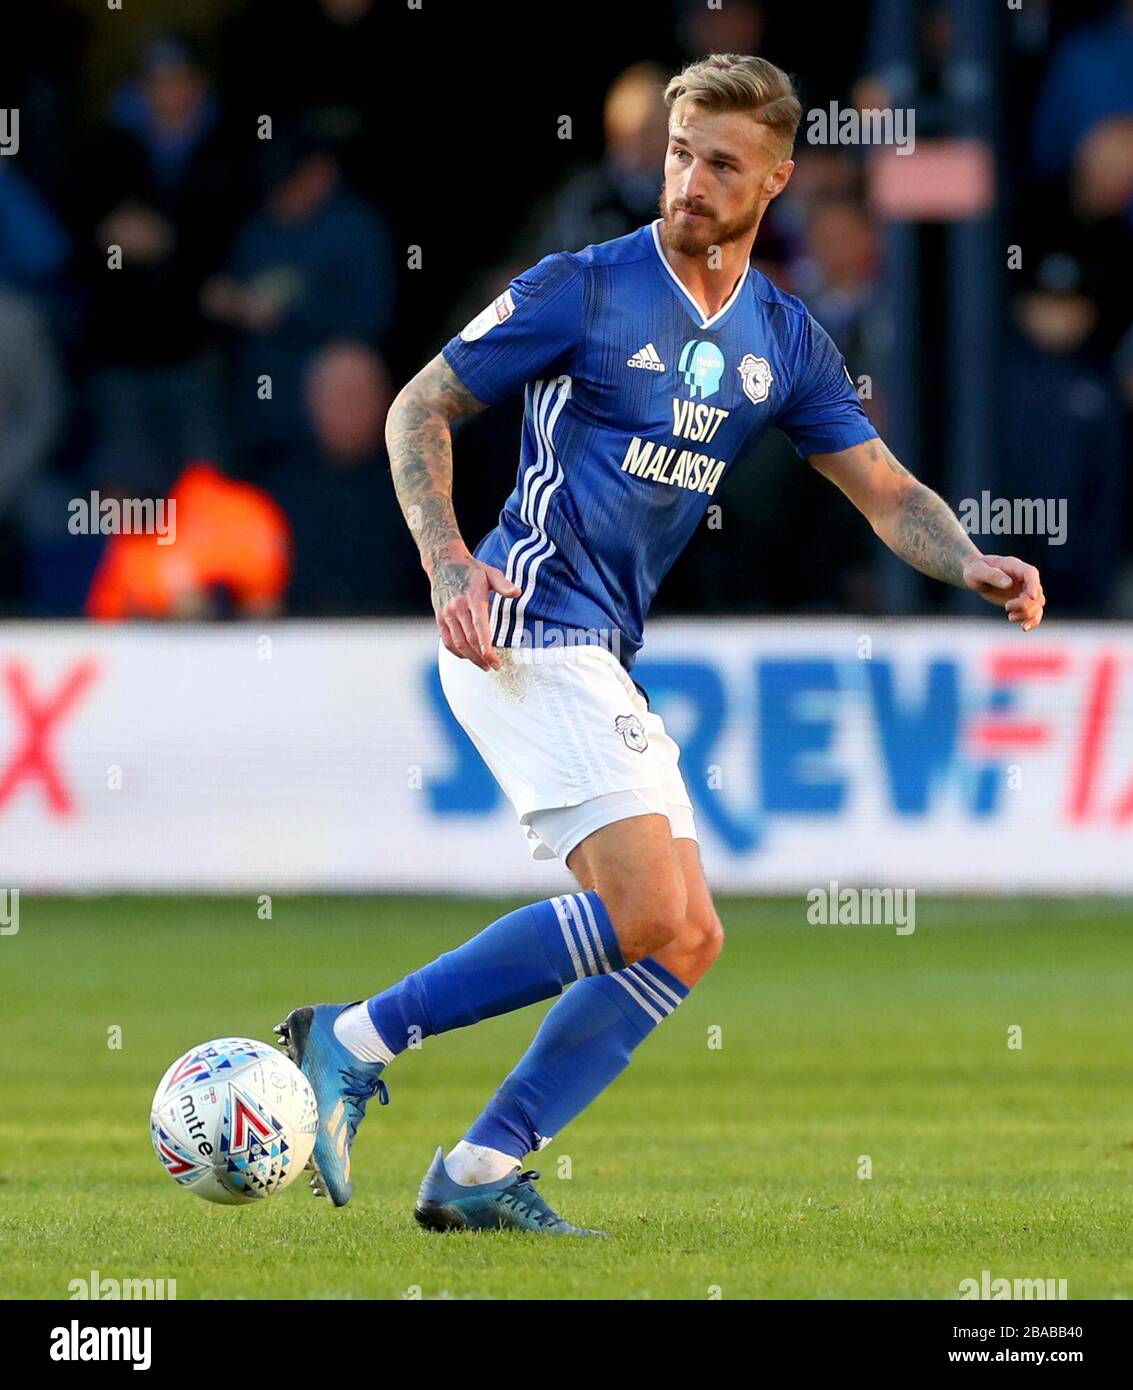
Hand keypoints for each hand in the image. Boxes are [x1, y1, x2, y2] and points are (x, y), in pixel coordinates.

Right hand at [430, 550, 520, 670]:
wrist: (443, 563)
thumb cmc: (471, 570)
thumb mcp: (490, 573)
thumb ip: (504, 584)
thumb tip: (517, 593)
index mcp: (473, 598)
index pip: (479, 626)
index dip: (486, 646)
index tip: (493, 659)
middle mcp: (457, 608)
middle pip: (469, 640)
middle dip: (482, 657)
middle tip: (494, 666)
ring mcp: (446, 614)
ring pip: (458, 643)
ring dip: (471, 658)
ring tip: (483, 665)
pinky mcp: (439, 618)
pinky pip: (446, 641)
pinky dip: (457, 652)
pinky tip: (468, 657)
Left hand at [962, 553, 1045, 631]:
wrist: (975, 577)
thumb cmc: (975, 570)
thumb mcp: (978, 571)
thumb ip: (993, 575)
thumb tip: (1008, 584)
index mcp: (1015, 566)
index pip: (1031, 573)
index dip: (1034, 585)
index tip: (1032, 597)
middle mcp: (1024, 578)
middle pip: (1036, 592)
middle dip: (1024, 603)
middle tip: (1007, 607)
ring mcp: (1025, 590)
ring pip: (1038, 604)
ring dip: (1027, 614)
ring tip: (1010, 618)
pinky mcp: (1022, 602)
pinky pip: (1035, 612)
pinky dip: (1033, 621)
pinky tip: (1024, 628)